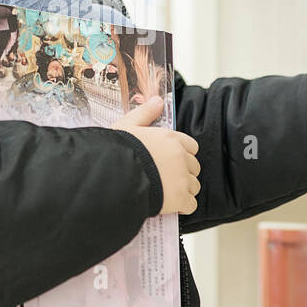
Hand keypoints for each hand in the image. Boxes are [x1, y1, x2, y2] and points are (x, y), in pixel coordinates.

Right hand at [112, 96, 199, 214]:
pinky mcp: (179, 199)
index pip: (190, 146)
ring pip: (194, 186)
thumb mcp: (127, 125)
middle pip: (194, 167)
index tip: (169, 161)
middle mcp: (180, 157)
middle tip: (166, 179)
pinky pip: (191, 204)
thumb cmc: (116, 151)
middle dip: (183, 173)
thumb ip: (145, 113)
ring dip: (184, 190)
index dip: (181, 155)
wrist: (112, 176)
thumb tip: (157, 100)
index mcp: (170, 138)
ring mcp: (181, 178)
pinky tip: (169, 206)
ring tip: (165, 193)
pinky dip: (182, 206)